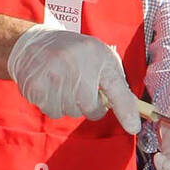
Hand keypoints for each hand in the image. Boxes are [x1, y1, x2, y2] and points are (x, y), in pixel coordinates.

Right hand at [7, 26, 140, 131]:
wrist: (36, 42)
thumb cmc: (76, 53)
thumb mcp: (102, 57)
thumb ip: (116, 83)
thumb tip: (130, 114)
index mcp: (98, 55)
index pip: (117, 89)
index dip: (126, 111)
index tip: (134, 127)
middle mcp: (76, 64)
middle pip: (91, 109)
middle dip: (90, 105)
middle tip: (82, 88)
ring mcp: (54, 75)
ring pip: (70, 112)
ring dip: (70, 105)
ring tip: (64, 84)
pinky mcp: (36, 86)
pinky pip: (52, 112)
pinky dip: (53, 104)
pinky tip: (51, 86)